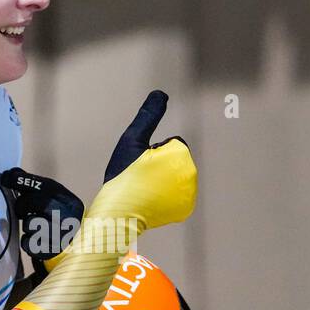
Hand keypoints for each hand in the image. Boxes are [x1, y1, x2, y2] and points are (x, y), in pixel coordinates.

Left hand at [0, 168, 83, 271]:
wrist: (78, 239)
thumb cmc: (57, 212)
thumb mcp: (50, 194)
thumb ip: (30, 183)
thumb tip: (7, 174)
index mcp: (64, 196)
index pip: (37, 183)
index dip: (17, 180)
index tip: (5, 179)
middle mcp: (66, 213)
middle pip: (31, 203)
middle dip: (22, 206)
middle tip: (24, 211)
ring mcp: (61, 233)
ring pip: (29, 225)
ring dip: (27, 225)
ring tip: (35, 225)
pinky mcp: (53, 249)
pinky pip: (29, 244)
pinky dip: (28, 241)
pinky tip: (36, 238)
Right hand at [86, 90, 196, 234]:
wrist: (118, 215)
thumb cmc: (122, 176)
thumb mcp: (131, 140)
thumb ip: (149, 116)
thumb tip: (161, 94)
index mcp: (181, 155)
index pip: (170, 144)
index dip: (151, 152)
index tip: (140, 166)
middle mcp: (191, 175)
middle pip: (175, 160)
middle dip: (160, 165)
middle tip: (141, 178)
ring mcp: (189, 195)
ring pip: (175, 177)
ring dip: (162, 180)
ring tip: (145, 189)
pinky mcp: (185, 210)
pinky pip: (176, 194)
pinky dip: (166, 196)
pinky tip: (151, 201)